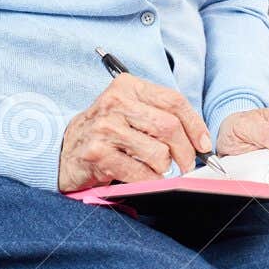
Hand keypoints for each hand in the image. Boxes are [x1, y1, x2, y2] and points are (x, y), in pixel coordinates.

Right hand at [58, 74, 211, 192]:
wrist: (65, 150)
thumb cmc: (106, 133)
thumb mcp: (129, 112)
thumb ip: (160, 116)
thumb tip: (199, 140)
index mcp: (127, 86)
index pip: (173, 101)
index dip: (195, 125)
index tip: (204, 144)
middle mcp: (115, 103)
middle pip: (169, 127)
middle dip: (186, 152)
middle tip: (187, 165)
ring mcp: (105, 128)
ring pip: (158, 153)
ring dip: (164, 168)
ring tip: (157, 170)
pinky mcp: (97, 153)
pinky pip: (140, 172)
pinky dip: (151, 181)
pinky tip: (147, 180)